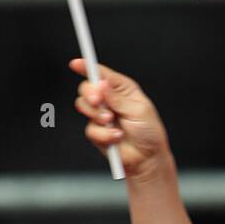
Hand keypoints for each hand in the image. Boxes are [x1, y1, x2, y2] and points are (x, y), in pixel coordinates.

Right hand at [69, 58, 170, 177]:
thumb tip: (102, 85)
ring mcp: (101, 115)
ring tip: (111, 122)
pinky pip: (90, 129)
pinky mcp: (97, 132)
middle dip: (89, 94)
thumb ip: (118, 99)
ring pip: (83, 106)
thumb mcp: (139, 111)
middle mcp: (109, 99)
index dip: (87, 67)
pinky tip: (116, 137)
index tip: (76, 64)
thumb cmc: (149, 133)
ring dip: (96, 115)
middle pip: (87, 88)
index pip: (101, 73)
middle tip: (98, 101)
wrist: (147, 159)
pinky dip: (103, 134)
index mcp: (122, 89)